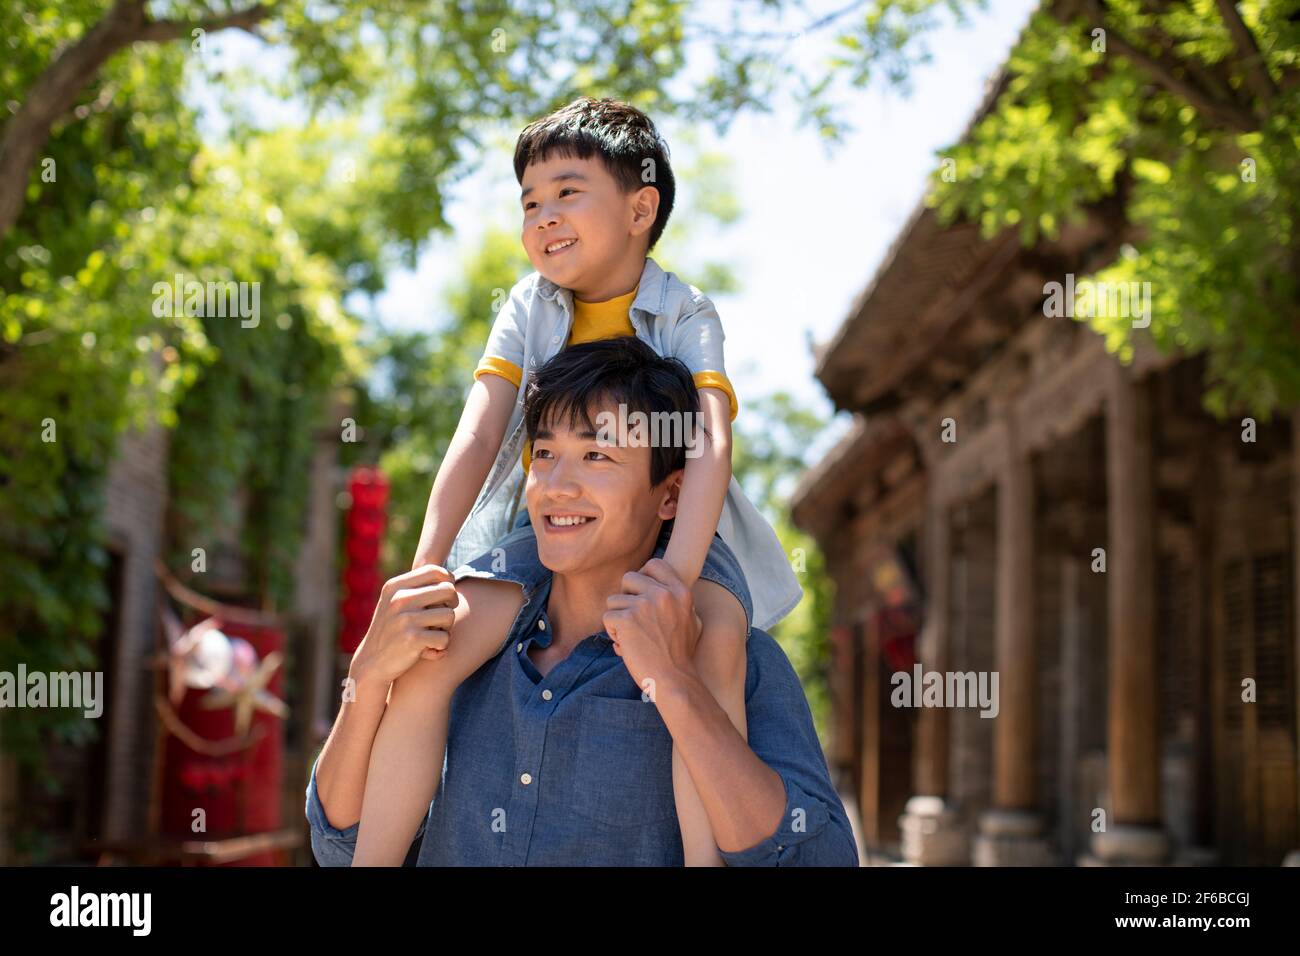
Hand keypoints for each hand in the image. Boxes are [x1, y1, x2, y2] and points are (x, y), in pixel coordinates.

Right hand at [350, 565, 457, 688]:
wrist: (371, 663)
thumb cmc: (391, 631)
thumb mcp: (394, 603)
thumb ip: (416, 589)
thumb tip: (450, 576)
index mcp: (395, 586)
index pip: (435, 571)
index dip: (448, 581)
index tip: (445, 597)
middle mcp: (399, 599)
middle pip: (449, 590)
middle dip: (452, 605)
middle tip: (442, 618)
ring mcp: (405, 618)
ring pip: (449, 615)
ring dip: (446, 629)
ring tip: (432, 636)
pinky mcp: (412, 639)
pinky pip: (445, 638)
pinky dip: (441, 647)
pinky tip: (429, 650)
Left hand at [602, 558, 702, 699]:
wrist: (675, 681)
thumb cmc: (679, 656)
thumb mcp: (690, 620)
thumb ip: (674, 600)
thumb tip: (654, 586)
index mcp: (680, 591)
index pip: (654, 564)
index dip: (642, 577)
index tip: (640, 594)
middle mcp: (663, 593)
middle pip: (628, 578)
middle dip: (625, 599)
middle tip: (633, 621)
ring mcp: (644, 605)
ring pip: (614, 600)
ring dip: (618, 620)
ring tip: (632, 639)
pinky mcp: (627, 619)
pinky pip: (607, 618)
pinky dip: (612, 633)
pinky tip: (627, 647)